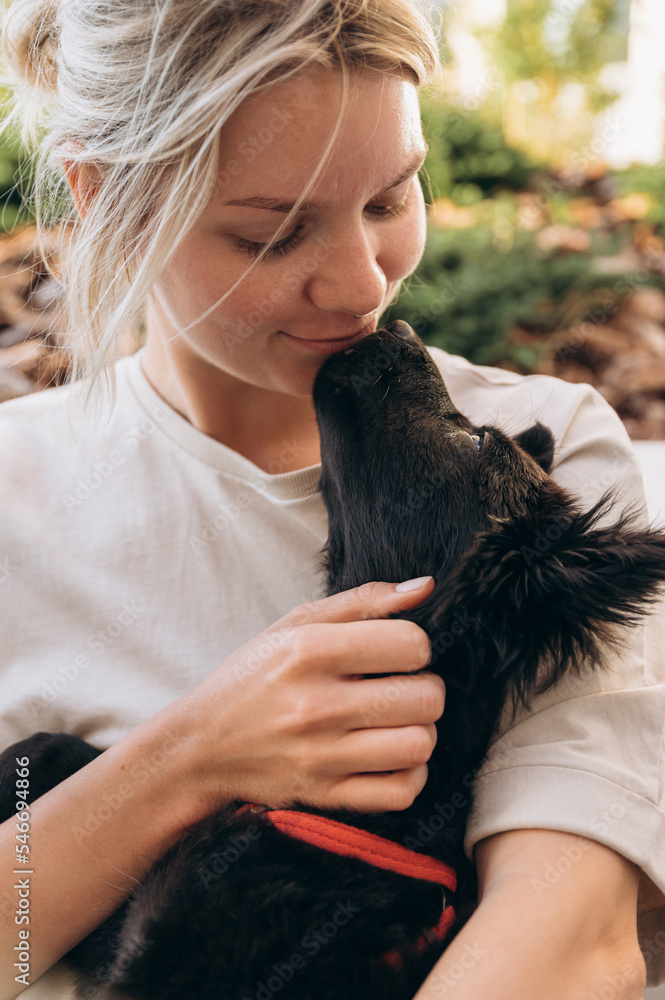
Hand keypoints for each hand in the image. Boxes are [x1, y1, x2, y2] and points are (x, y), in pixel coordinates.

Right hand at [175, 578, 444, 818]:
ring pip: (418, 745)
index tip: (396, 652)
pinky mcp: (325, 795)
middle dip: (425, 688)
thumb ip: (363, 601)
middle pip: (425, 697)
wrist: (199, 746)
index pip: (411, 645)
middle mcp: (316, 704)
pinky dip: (410, 775)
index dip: (415, 646)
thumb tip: (426, 587)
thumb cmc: (252, 677)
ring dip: (420, 731)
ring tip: (397, 721)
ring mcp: (321, 755)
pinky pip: (401, 792)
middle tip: (402, 686)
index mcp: (309, 651)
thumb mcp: (295, 623)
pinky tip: (392, 756)